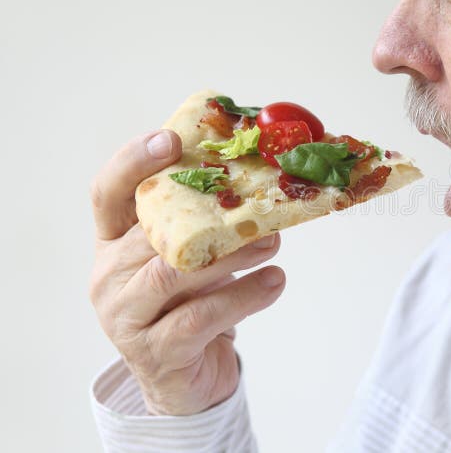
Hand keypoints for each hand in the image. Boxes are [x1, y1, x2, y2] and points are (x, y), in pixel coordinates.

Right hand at [89, 130, 284, 414]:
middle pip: (152, 234)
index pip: (108, 194)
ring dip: (232, 255)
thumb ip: (206, 225)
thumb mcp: (192, 259)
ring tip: (272, 243)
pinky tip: (274, 283)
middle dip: (209, 216)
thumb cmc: (191, 305)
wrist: (185, 380)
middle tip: (260, 206)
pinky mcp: (156, 353)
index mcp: (112, 243)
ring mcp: (126, 318)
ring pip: (175, 274)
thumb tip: (262, 181)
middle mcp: (109, 277)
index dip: (133, 162)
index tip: (171, 139)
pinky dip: (243, 297)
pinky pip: (199, 318)